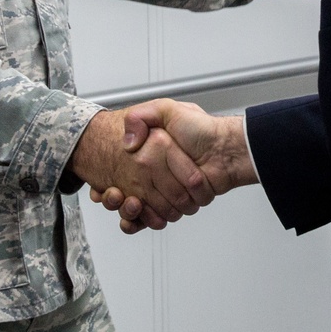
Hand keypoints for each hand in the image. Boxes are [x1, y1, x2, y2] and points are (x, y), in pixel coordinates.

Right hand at [70, 108, 215, 229]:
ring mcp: (162, 189)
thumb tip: (126, 142)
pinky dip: (140, 222)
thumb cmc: (201, 129)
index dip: (107, 178)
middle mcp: (152, 171)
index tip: (105, 183)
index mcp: (148, 151)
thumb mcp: (168, 109)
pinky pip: (149, 220)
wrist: (225, 151)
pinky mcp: (172, 205)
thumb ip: (141, 117)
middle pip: (123, 191)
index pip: (118, 169)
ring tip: (128, 202)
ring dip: (127, 209)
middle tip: (116, 193)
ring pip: (133, 208)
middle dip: (116, 196)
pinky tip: (136, 216)